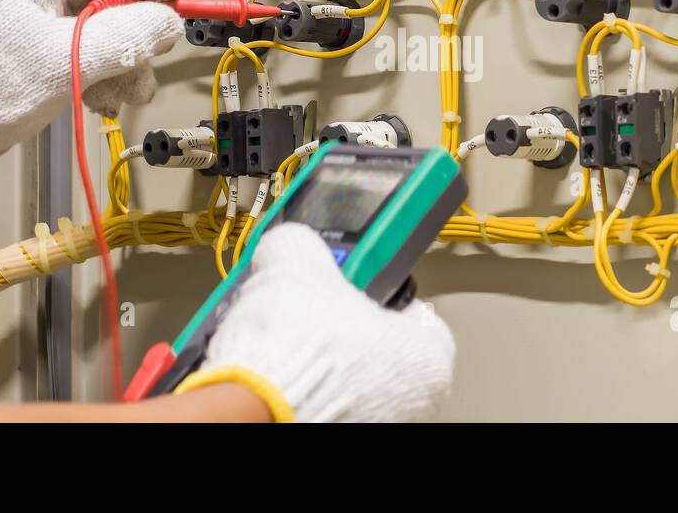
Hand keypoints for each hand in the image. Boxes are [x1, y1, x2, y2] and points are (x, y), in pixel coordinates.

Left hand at [0, 0, 186, 184]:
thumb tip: (165, 23)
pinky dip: (94, 64)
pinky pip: (71, 38)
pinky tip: (103, 94)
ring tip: (129, 90)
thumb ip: (125, 37)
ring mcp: (17, 7)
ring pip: (89, 17)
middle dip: (132, 26)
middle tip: (153, 52)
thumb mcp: (66, 62)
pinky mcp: (18, 36)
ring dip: (118, 53)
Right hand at [196, 223, 455, 421]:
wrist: (250, 407)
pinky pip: (326, 401)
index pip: (415, 310)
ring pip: (352, 377)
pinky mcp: (336, 434)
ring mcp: (377, 423)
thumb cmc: (293, 350)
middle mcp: (413, 402)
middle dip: (344, 324)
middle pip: (381, 344)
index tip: (350, 279)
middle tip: (311, 308)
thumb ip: (304, 244)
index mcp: (427, 358)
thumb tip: (292, 243)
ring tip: (286, 338)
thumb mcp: (297, 263)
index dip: (377, 286)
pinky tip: (276, 370)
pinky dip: (305, 385)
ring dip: (323, 357)